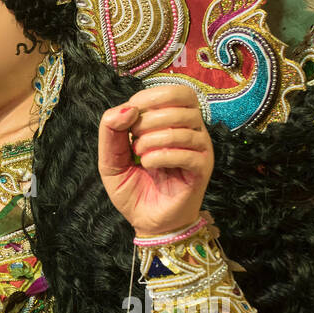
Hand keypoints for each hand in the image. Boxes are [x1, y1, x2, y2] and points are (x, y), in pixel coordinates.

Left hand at [98, 84, 212, 237]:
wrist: (146, 222)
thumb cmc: (133, 187)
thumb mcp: (111, 157)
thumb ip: (111, 130)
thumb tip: (127, 107)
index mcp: (174, 120)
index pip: (173, 90)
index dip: (146, 99)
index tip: (129, 121)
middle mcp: (192, 129)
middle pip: (182, 100)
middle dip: (149, 117)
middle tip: (134, 140)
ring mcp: (200, 149)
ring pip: (183, 126)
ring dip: (152, 138)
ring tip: (139, 155)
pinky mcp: (202, 169)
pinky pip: (187, 152)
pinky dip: (161, 155)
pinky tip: (149, 165)